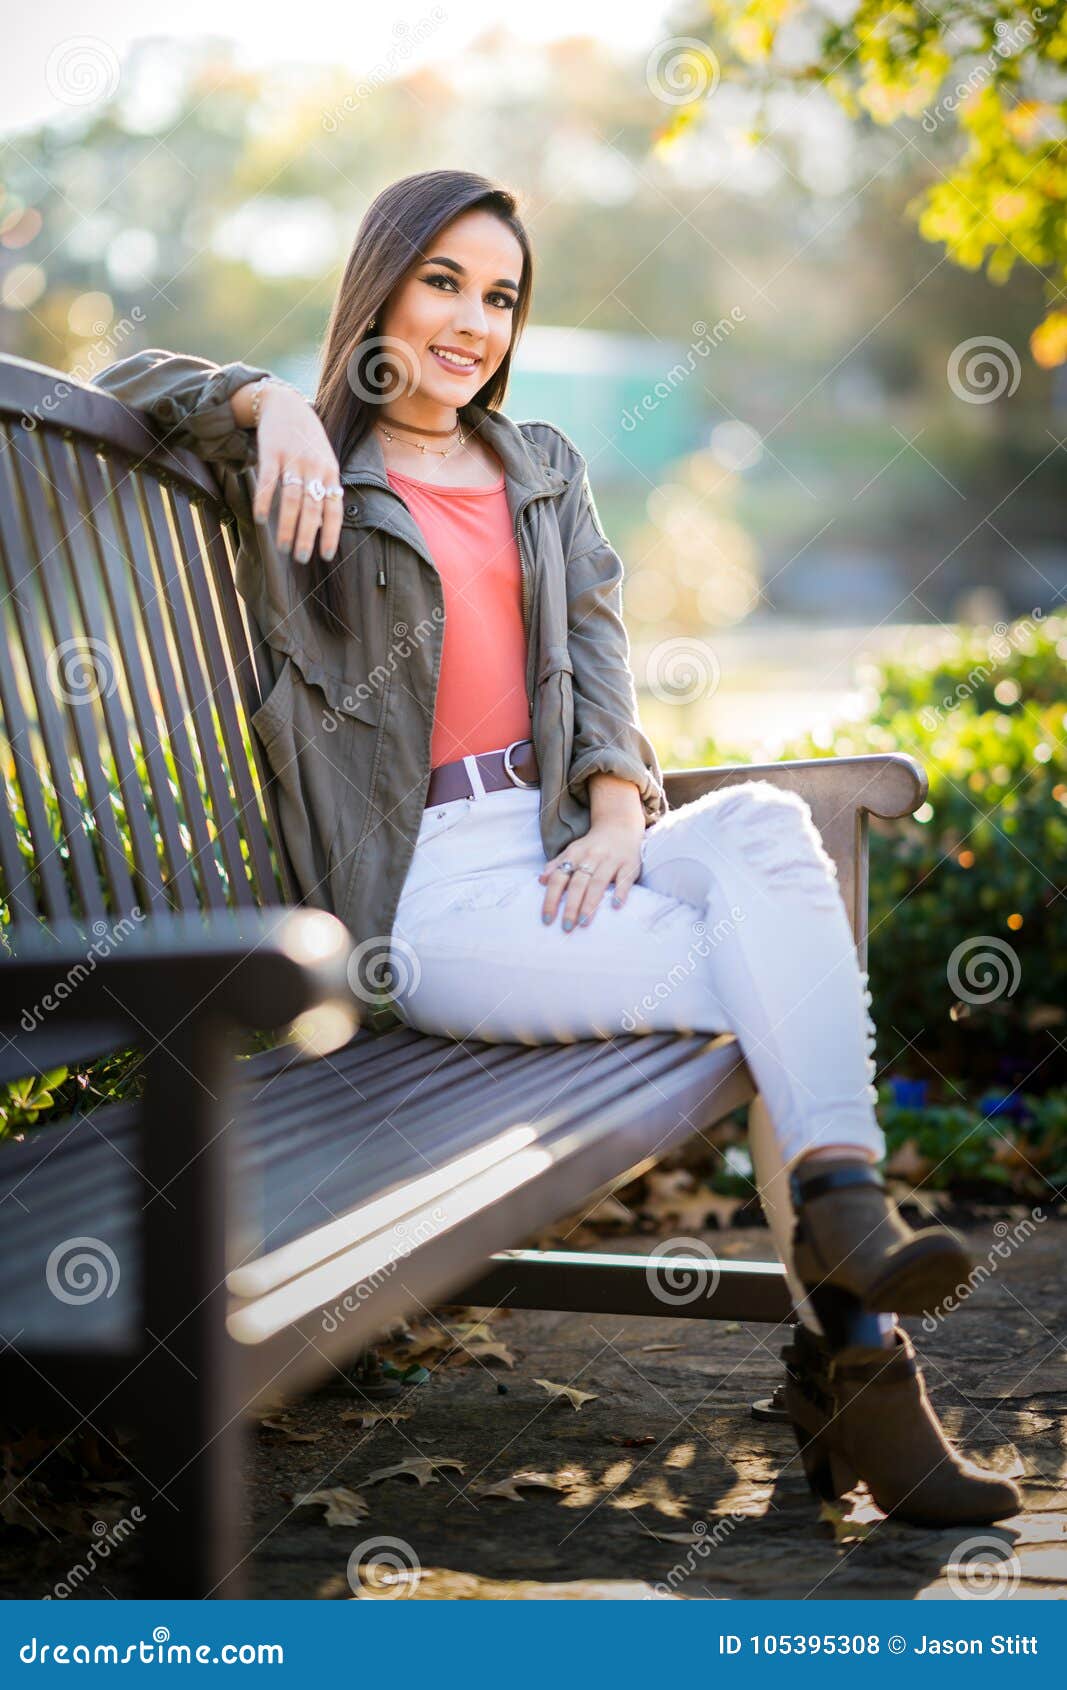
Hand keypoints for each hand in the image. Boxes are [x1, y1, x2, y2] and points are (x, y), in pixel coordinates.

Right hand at [243, 381, 342, 562]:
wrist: (285, 403)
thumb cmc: (306, 439)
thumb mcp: (323, 460)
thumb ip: (324, 488)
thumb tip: (321, 526)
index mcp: (330, 472)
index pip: (334, 508)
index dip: (330, 533)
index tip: (326, 556)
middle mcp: (315, 467)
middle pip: (312, 507)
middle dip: (307, 536)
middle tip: (300, 558)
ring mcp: (293, 459)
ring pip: (292, 499)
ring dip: (287, 526)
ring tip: (283, 547)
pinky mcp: (271, 451)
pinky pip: (268, 481)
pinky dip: (264, 501)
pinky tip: (261, 520)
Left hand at [538, 821, 643, 931]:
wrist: (619, 824)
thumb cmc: (592, 845)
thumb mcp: (572, 851)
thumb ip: (557, 865)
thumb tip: (540, 881)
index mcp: (574, 855)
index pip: (558, 878)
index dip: (551, 898)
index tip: (547, 919)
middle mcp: (591, 857)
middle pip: (578, 883)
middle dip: (571, 906)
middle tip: (567, 927)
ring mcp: (611, 860)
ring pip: (598, 882)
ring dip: (590, 903)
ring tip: (584, 922)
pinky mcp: (629, 863)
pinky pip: (624, 878)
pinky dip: (620, 891)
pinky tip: (615, 905)